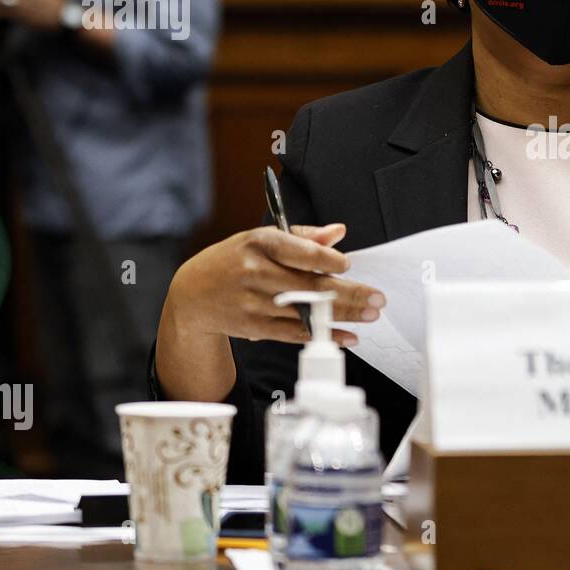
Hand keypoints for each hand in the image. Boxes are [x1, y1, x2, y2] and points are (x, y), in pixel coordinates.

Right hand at [163, 223, 383, 346]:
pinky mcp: (254, 327)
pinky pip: (294, 333)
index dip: (324, 259)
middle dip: (347, 294)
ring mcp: (253, 302)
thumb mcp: (262, 239)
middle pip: (307, 285)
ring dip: (341, 316)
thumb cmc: (235, 260)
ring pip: (304, 311)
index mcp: (259, 243)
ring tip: (369, 316)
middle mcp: (254, 272)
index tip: (348, 265)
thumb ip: (303, 237)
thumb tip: (338, 232)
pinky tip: (347, 337)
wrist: (193, 294)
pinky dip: (322, 336)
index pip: (296, 251)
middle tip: (377, 298)